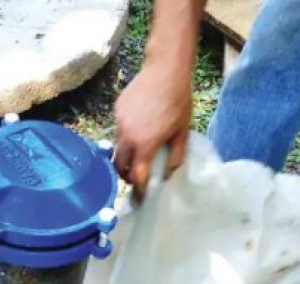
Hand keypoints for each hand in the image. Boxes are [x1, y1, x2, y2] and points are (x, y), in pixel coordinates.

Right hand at [114, 61, 192, 196]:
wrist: (166, 68)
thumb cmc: (179, 100)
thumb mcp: (182, 131)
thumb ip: (175, 156)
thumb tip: (166, 175)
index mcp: (145, 144)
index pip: (137, 176)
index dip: (138, 189)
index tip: (140, 199)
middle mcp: (128, 136)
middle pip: (119, 166)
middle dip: (126, 175)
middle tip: (136, 177)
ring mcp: (120, 123)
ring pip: (118, 147)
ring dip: (127, 154)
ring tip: (139, 149)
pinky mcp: (117, 111)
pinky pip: (119, 130)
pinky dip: (127, 135)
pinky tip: (139, 125)